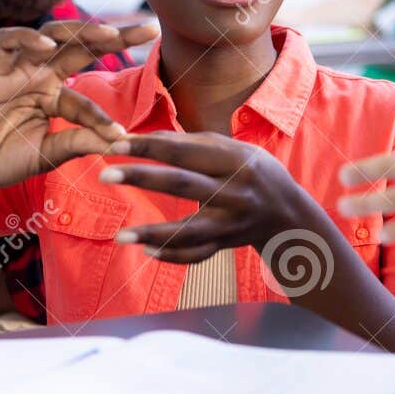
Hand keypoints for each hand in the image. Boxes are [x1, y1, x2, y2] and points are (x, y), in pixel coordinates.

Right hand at [0, 19, 156, 194]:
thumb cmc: (5, 160)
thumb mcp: (50, 152)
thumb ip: (80, 140)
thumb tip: (120, 141)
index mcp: (55, 95)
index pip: (89, 95)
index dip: (104, 115)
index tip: (121, 136)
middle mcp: (40, 76)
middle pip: (81, 47)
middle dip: (115, 36)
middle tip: (149, 27)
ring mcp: (17, 70)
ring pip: (50, 35)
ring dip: (80, 32)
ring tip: (109, 35)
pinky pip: (8, 42)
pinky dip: (28, 40)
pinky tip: (48, 48)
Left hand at [100, 132, 310, 261]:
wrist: (289, 214)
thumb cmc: (255, 171)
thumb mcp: (235, 150)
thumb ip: (193, 144)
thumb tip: (147, 138)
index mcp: (236, 162)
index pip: (186, 152)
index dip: (151, 147)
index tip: (117, 142)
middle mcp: (234, 193)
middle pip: (183, 185)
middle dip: (143, 177)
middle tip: (105, 172)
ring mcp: (230, 222)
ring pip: (189, 231)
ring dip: (153, 233)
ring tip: (120, 236)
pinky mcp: (226, 244)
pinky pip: (196, 254)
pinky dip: (172, 255)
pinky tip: (146, 250)